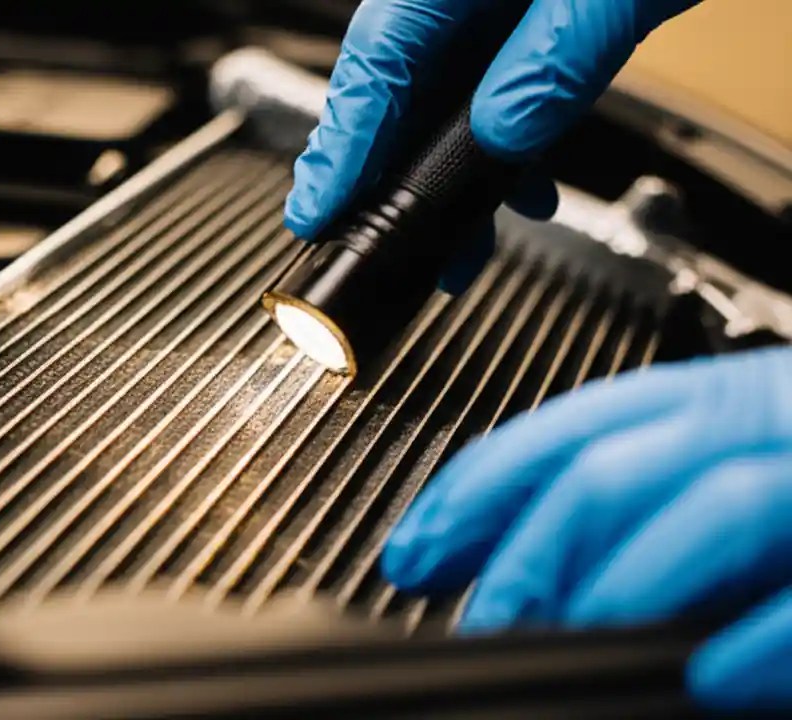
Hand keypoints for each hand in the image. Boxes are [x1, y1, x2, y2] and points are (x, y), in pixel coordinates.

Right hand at [285, 0, 701, 291]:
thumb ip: (555, 62)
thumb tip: (501, 136)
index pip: (377, 57)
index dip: (341, 142)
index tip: (317, 207)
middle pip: (396, 83)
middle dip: (387, 173)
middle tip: (365, 239)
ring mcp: (484, 3)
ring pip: (442, 96)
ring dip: (452, 174)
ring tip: (462, 243)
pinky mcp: (519, 17)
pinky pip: (488, 87)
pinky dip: (501, 145)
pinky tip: (524, 191)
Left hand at [381, 348, 791, 712]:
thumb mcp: (722, 462)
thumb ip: (637, 494)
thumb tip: (497, 556)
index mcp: (717, 398)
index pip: (567, 428)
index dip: (477, 489)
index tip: (417, 547)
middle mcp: (771, 414)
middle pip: (616, 467)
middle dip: (527, 549)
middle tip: (478, 617)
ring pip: (714, 504)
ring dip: (624, 583)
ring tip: (563, 636)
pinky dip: (768, 636)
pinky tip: (710, 678)